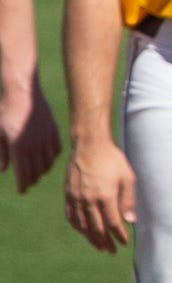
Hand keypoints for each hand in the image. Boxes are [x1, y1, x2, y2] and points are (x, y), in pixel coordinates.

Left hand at [3, 78, 58, 192]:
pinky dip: (52, 157)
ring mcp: (46, 138)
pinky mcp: (54, 131)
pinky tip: (47, 158)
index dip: (23, 184)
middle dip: (32, 179)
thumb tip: (3, 170)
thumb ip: (1, 153)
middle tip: (28, 183)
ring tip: (38, 172)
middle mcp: (34, 145)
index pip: (23, 173)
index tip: (22, 190)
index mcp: (18, 147)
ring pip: (48, 162)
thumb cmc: (4, 111)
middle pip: (37, 170)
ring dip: (42, 170)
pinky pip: (56, 150)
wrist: (22, 91)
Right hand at [64, 135, 134, 250]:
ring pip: (82, 225)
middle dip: (105, 242)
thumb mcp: (127, 178)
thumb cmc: (112, 160)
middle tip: (112, 251)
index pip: (113, 224)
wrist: (89, 146)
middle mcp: (89, 200)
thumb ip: (128, 200)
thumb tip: (131, 221)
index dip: (119, 235)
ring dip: (91, 238)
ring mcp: (76, 198)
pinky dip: (78, 227)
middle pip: (97, 228)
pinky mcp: (68, 194)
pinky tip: (84, 232)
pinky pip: (71, 216)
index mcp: (106, 196)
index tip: (125, 242)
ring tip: (99, 246)